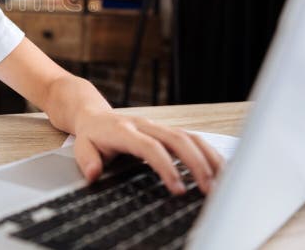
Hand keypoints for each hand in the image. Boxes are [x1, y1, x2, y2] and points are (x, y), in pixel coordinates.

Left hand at [71, 109, 224, 194]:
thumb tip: (94, 174)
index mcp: (124, 131)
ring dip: (208, 158)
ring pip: (189, 137)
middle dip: (196, 164)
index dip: (166, 167)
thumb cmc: (91, 135)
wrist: (94, 115)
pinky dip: (208, 152)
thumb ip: (87, 160)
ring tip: (222, 181)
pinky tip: (220, 168)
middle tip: (209, 189)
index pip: (151, 148)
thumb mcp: (81, 147)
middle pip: (177, 140)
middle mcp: (145, 125)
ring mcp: (158, 126)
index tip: (178, 189)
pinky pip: (192, 138)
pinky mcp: (166, 129)